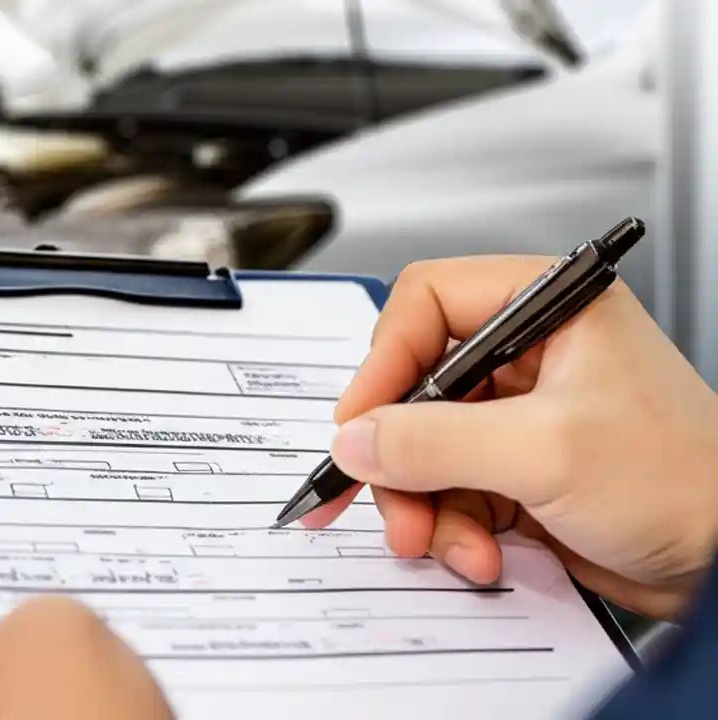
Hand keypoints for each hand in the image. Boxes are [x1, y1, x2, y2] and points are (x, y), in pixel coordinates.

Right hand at [304, 256, 717, 619]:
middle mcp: (532, 353)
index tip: (360, 423)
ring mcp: (524, 415)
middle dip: (401, 456)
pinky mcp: (523, 469)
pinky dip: (454, 527)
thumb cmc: (686, 483)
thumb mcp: (545, 452)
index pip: (427, 303)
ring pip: (427, 447)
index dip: (383, 361)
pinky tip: (481, 553)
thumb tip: (356, 439)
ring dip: (425, 504)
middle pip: (415, 385)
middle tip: (392, 502)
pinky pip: (452, 490)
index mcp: (548, 308)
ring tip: (447, 544)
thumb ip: (435, 441)